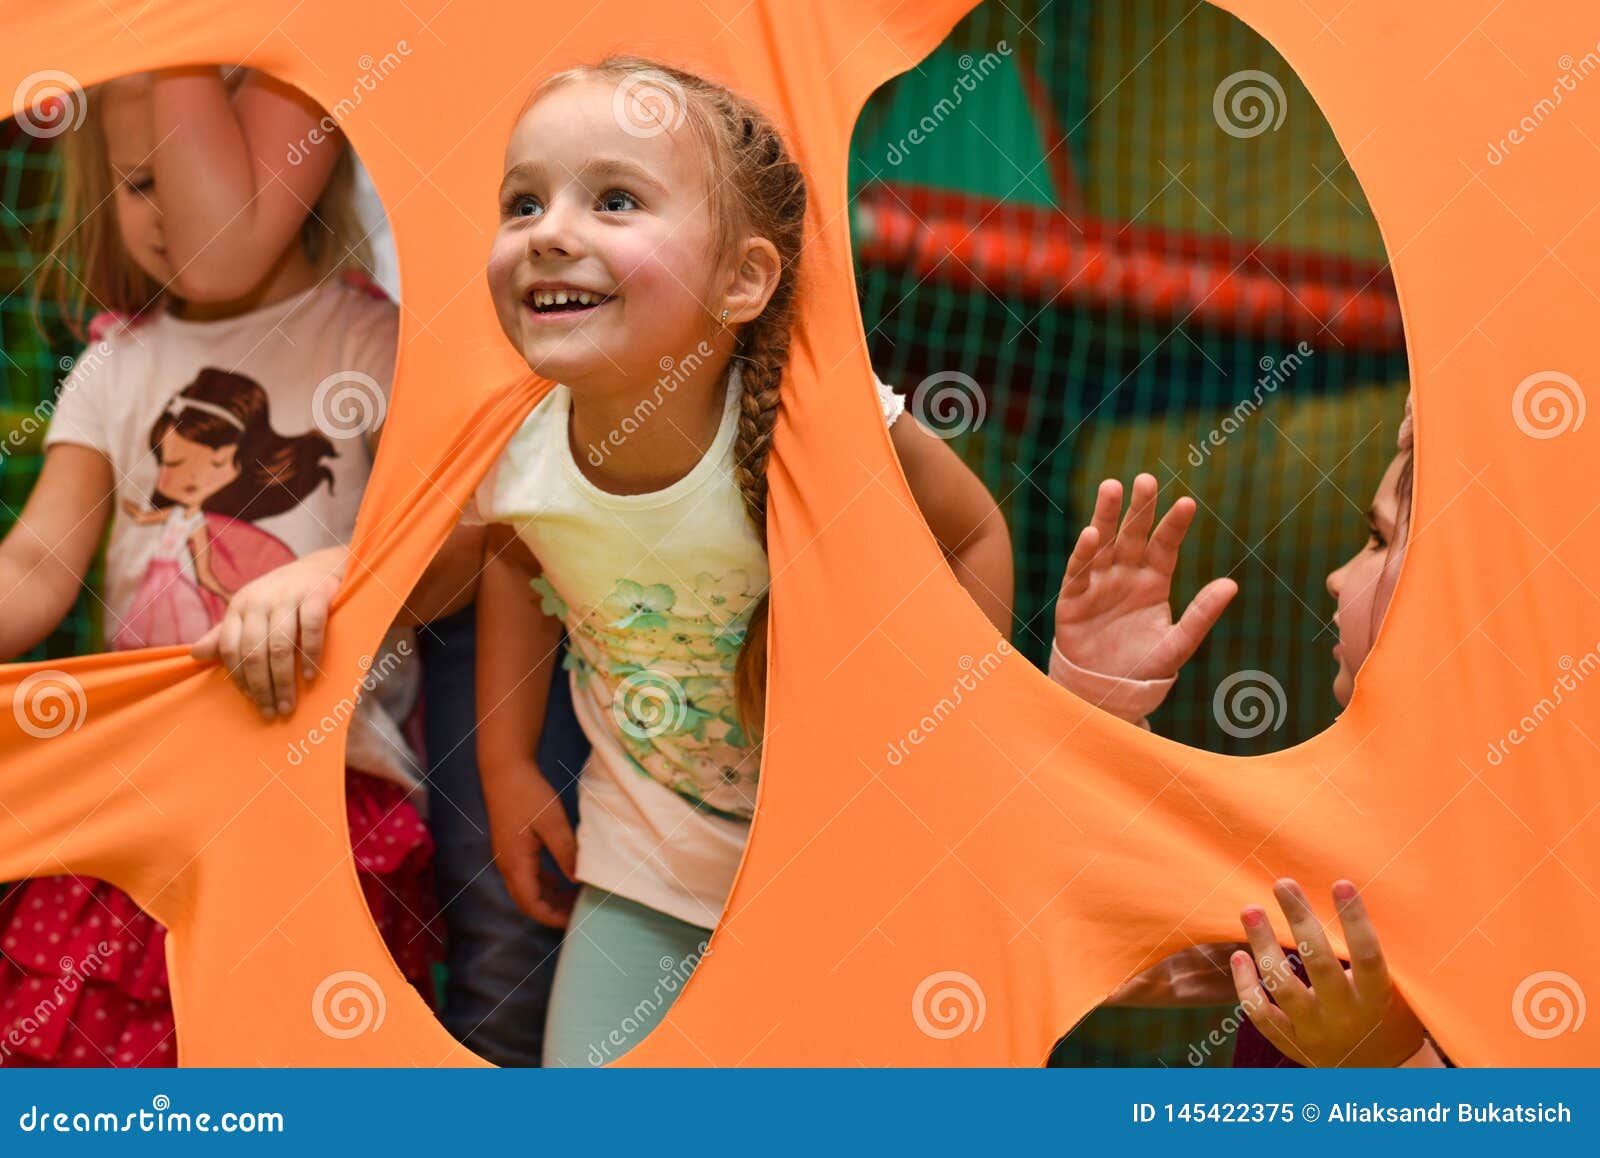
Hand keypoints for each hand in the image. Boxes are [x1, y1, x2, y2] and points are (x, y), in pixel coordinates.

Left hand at [189, 545, 347, 717]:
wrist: (321, 566)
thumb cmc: (283, 595)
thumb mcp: (250, 611)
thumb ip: (225, 633)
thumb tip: (194, 654)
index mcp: (239, 606)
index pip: (229, 648)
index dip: (238, 678)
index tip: (252, 701)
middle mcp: (259, 600)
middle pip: (253, 652)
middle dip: (261, 687)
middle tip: (271, 712)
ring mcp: (288, 596)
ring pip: (279, 646)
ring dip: (283, 680)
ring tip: (288, 705)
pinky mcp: (316, 594)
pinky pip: (310, 629)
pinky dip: (309, 656)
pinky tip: (309, 676)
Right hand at [483, 763, 578, 926]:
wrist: (504, 769)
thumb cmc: (528, 793)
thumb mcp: (553, 823)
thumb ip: (565, 852)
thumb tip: (577, 880)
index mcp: (515, 863)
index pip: (531, 904)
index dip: (552, 917)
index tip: (574, 921)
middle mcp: (507, 865)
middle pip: (527, 901)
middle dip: (551, 911)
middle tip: (578, 912)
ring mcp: (506, 856)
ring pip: (526, 888)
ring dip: (548, 897)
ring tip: (574, 898)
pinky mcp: (510, 846)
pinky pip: (526, 874)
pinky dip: (543, 882)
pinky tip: (560, 878)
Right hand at [1054, 473, 1235, 681]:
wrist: (1105, 693)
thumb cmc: (1143, 668)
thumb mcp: (1177, 644)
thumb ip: (1201, 615)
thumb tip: (1231, 584)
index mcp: (1154, 580)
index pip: (1165, 545)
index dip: (1174, 525)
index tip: (1187, 503)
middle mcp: (1126, 574)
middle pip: (1133, 533)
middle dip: (1139, 507)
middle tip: (1146, 479)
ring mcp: (1099, 582)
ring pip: (1103, 542)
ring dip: (1106, 515)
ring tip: (1111, 487)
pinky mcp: (1073, 597)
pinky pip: (1079, 571)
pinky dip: (1084, 553)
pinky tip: (1091, 534)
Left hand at [1232, 878, 1428, 1067]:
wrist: (1379, 1076)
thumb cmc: (1391, 1018)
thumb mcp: (1400, 991)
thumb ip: (1377, 956)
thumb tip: (1355, 899)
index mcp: (1377, 999)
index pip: (1367, 955)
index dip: (1355, 919)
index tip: (1340, 883)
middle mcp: (1346, 1016)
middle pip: (1320, 964)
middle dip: (1300, 920)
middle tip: (1283, 883)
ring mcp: (1315, 1031)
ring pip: (1283, 986)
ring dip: (1264, 945)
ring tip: (1250, 910)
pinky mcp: (1291, 1043)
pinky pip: (1261, 1015)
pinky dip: (1246, 987)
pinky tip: (1239, 956)